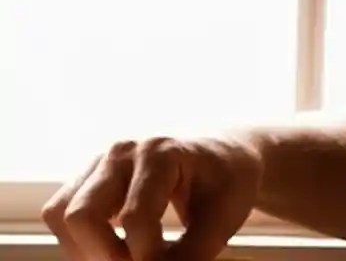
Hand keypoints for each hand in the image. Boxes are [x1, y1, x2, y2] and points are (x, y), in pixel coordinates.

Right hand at [43, 136, 262, 260]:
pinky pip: (60, 213)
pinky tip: (114, 251)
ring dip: (84, 251)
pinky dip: (78, 241)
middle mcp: (122, 152)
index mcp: (162, 152)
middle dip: (105, 256)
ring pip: (60, 214)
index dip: (149, 258)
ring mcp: (100, 162)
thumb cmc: (228, 183)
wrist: (223, 155)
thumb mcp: (224, 218)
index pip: (136, 218)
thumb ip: (193, 254)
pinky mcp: (88, 177)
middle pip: (81, 214)